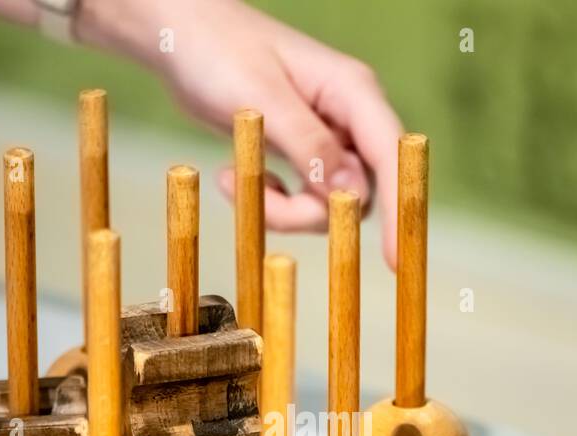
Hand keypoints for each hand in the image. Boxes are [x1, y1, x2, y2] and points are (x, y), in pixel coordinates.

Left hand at [80, 0, 403, 266]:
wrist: (177, 35)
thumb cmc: (219, 51)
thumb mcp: (263, 102)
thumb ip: (310, 148)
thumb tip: (352, 195)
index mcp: (352, 92)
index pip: (389, 159)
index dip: (399, 210)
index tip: (397, 259)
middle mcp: (347, 117)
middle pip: (355, 193)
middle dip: (307, 211)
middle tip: (260, 200)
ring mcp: (324, 137)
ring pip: (324, 203)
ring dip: (279, 208)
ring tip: (233, 180)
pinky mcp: (298, 152)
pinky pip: (299, 198)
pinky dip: (268, 200)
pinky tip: (233, 177)